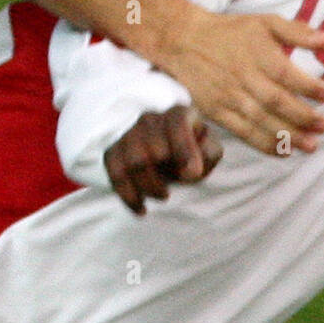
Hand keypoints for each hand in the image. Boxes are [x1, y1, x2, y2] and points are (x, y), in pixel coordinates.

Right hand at [104, 105, 223, 214]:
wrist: (171, 157)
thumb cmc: (194, 153)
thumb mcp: (210, 151)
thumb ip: (208, 153)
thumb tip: (190, 170)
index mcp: (178, 114)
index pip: (177, 123)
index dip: (184, 148)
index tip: (192, 174)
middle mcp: (151, 118)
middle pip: (153, 148)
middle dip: (166, 174)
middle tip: (174, 188)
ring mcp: (130, 132)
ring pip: (133, 162)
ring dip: (149, 186)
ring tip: (164, 196)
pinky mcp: (113, 151)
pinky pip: (115, 172)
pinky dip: (128, 195)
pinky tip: (141, 208)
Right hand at [156, 11, 323, 153]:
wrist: (185, 41)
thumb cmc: (231, 31)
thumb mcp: (266, 22)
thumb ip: (299, 32)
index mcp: (257, 54)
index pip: (285, 74)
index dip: (308, 86)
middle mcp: (243, 77)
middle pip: (276, 102)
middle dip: (303, 117)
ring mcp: (229, 97)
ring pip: (261, 121)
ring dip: (288, 136)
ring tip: (311, 145)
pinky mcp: (217, 112)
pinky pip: (244, 133)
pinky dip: (264, 144)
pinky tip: (284, 152)